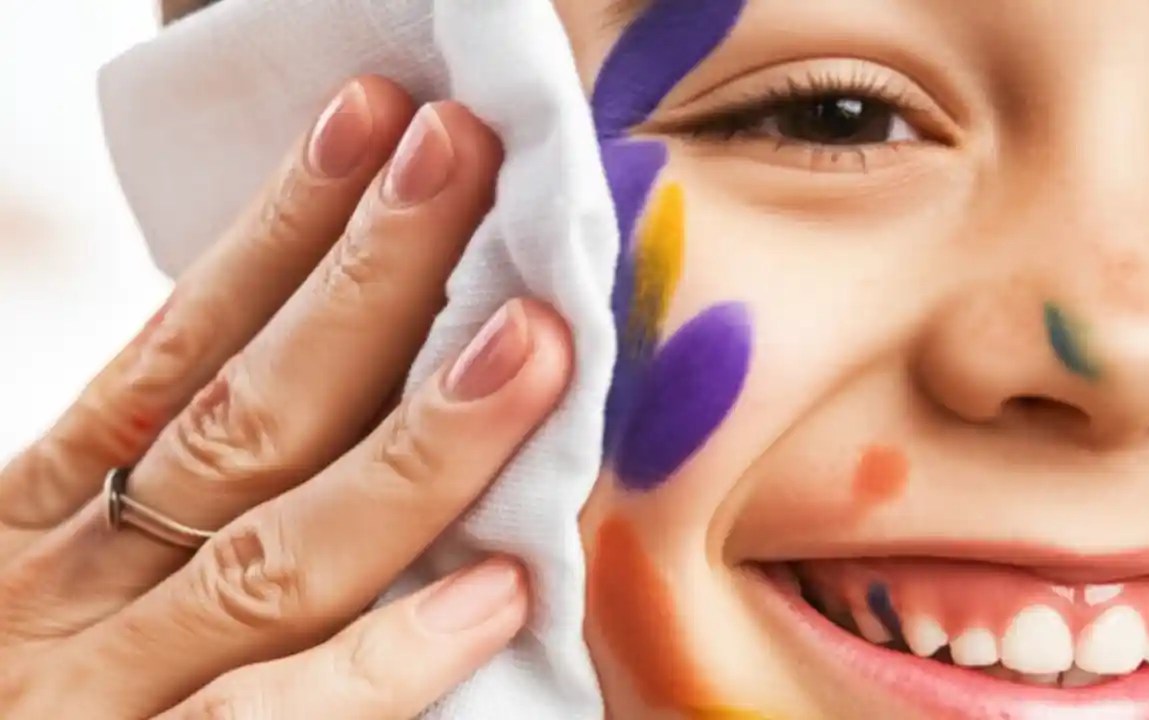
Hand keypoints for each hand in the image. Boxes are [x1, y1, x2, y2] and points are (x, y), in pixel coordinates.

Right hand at [0, 76, 572, 717]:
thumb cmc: (29, 698)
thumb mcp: (53, 589)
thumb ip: (166, 491)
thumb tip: (318, 356)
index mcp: (36, 531)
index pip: (177, 347)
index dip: (278, 230)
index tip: (371, 121)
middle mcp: (65, 603)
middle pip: (246, 417)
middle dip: (364, 281)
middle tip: (462, 159)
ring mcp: (101, 701)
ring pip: (276, 552)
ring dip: (415, 442)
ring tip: (528, 339)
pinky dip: (380, 663)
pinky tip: (494, 588)